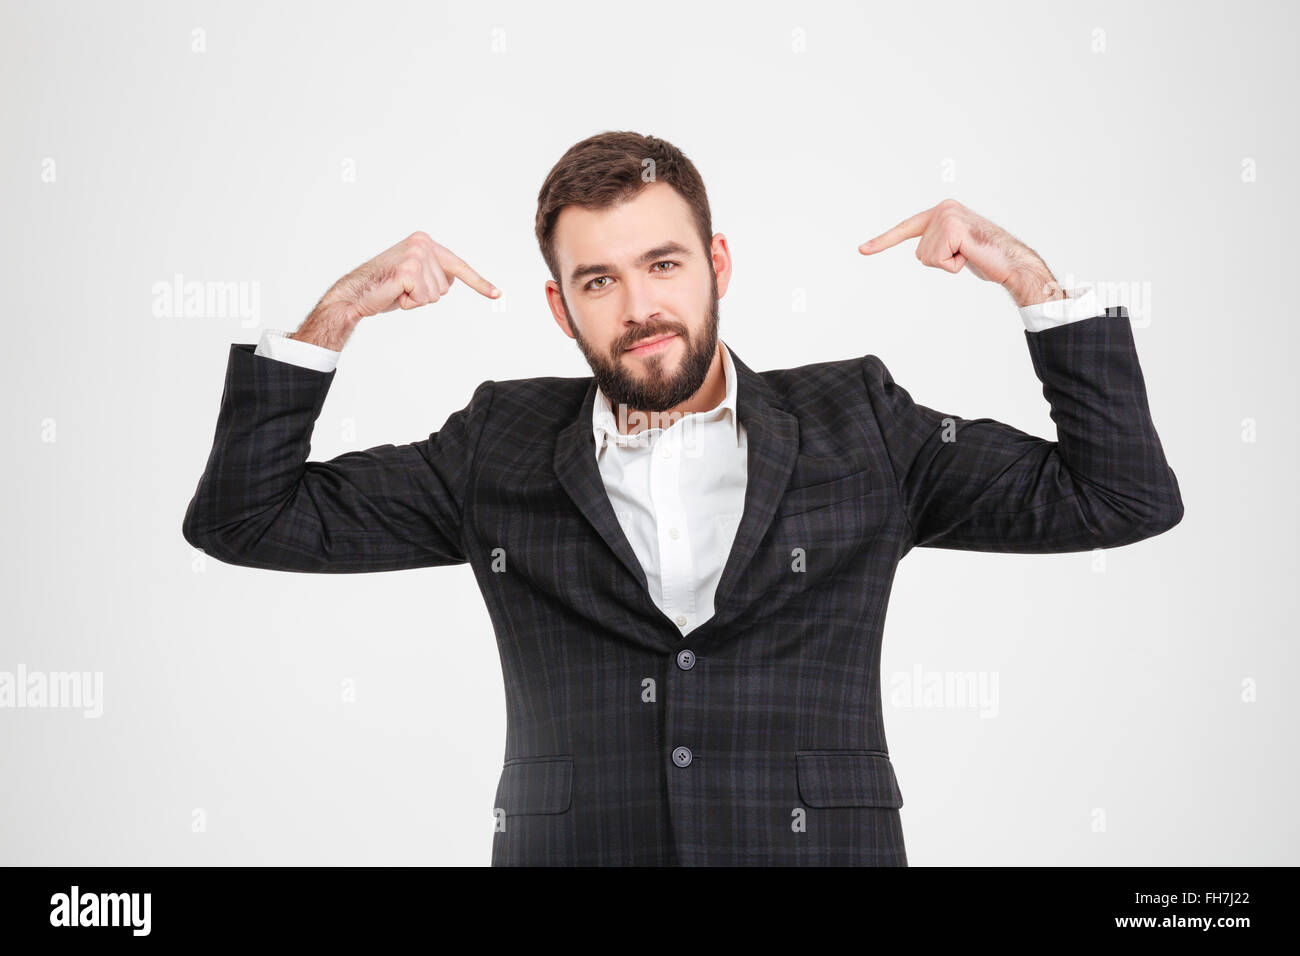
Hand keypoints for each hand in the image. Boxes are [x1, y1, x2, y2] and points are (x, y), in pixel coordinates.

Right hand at [326, 231, 500, 318]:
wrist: (354, 295)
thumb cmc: (382, 287)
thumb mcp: (414, 276)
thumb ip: (433, 273)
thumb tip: (450, 282)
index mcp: (425, 242)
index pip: (458, 266)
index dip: (478, 283)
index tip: (497, 294)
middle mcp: (423, 243)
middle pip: (446, 286)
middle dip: (425, 294)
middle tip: (401, 288)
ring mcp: (416, 255)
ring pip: (435, 294)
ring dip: (416, 299)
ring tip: (396, 290)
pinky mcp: (409, 269)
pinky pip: (423, 298)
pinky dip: (409, 303)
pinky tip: (393, 293)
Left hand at [857, 198, 1063, 306]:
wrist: (1012, 262)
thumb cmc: (987, 257)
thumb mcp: (955, 247)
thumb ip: (938, 242)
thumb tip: (923, 252)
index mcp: (941, 211)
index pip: (906, 229)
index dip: (883, 241)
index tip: (862, 250)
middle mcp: (943, 209)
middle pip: (919, 252)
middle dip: (940, 261)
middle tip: (966, 255)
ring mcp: (948, 217)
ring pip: (927, 257)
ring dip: (948, 263)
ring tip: (970, 255)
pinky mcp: (953, 228)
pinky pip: (938, 260)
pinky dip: (953, 266)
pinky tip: (971, 256)